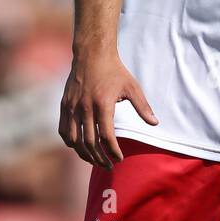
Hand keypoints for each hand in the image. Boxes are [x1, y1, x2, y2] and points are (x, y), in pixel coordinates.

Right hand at [59, 50, 157, 166]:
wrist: (92, 54)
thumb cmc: (115, 71)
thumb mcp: (132, 87)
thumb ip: (143, 107)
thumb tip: (155, 123)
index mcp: (103, 104)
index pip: (106, 136)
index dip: (113, 151)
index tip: (119, 159)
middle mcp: (85, 107)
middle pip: (90, 142)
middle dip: (100, 158)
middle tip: (108, 166)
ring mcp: (72, 106)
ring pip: (74, 140)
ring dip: (84, 154)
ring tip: (94, 160)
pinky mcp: (65, 105)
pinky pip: (64, 130)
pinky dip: (70, 142)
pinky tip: (79, 147)